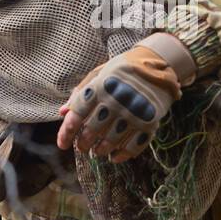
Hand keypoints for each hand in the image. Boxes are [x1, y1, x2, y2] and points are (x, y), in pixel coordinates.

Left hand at [57, 34, 194, 163]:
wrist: (158, 63)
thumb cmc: (122, 69)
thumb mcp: (99, 73)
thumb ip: (80, 92)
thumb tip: (62, 113)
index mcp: (100, 86)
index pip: (76, 115)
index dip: (66, 133)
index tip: (62, 145)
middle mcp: (115, 100)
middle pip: (91, 131)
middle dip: (83, 144)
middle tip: (82, 147)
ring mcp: (133, 112)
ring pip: (110, 142)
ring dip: (100, 150)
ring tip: (97, 150)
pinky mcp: (150, 122)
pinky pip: (133, 146)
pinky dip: (122, 155)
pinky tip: (115, 156)